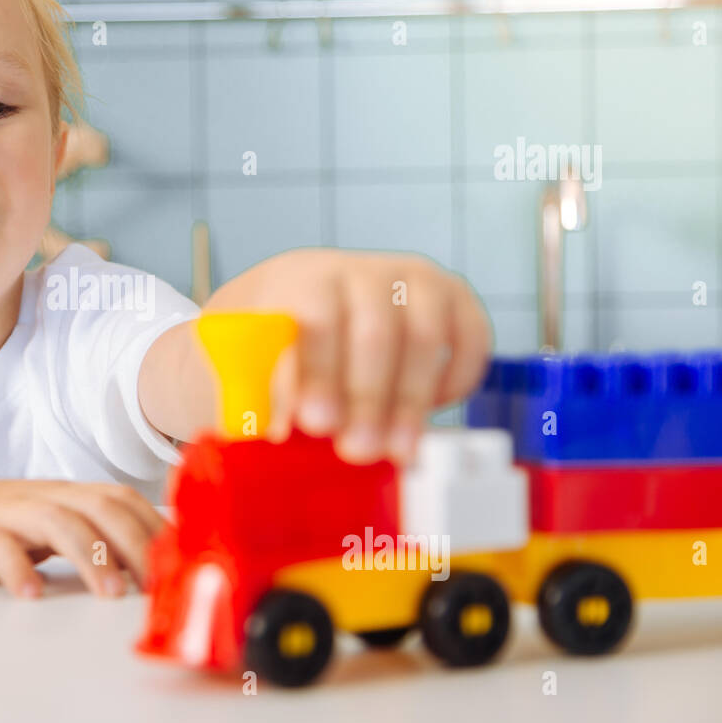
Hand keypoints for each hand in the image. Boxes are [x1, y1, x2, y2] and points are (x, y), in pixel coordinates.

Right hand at [0, 478, 166, 598]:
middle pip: (101, 506)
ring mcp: (4, 512)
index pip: (120, 498)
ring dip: (91, 557)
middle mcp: (39, 496)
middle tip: (160, 584)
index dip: (155, 526)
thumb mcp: (39, 526)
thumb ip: (84, 535)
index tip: (180, 561)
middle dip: (138, 543)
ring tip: (110, 595)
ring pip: (58, 521)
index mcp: (61, 494)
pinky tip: (32, 595)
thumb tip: (144, 563)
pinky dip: (18, 569)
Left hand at [203, 248, 492, 464]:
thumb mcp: (251, 367)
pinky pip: (469, 336)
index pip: (314, 318)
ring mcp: (410, 280)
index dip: (319, 373)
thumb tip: (278, 434)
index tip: (313, 424)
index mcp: (301, 281)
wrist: (300, 304)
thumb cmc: (273, 346)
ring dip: (412, 400)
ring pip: (424, 336)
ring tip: (397, 450)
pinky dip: (457, 378)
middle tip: (358, 450)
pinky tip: (430, 411)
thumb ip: (262, 396)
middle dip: (368, 398)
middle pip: (375, 330)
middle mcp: (359, 272)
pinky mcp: (451, 296)